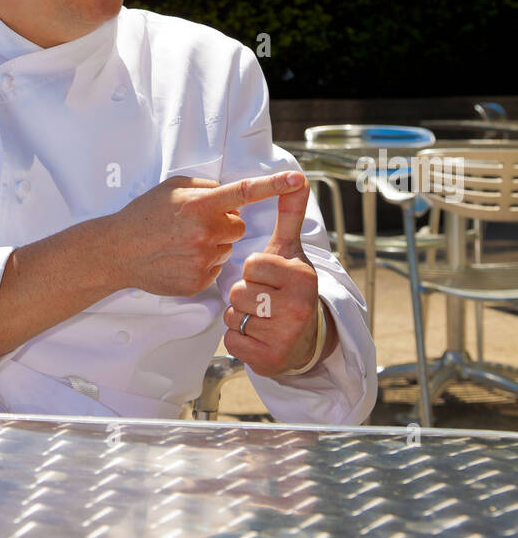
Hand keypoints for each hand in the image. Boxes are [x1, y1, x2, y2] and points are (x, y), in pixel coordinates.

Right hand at [107, 169, 312, 298]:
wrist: (118, 251)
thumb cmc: (144, 215)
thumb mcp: (172, 188)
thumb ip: (204, 188)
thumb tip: (226, 194)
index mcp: (201, 206)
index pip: (245, 192)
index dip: (274, 186)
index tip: (297, 180)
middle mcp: (206, 233)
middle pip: (237, 227)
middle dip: (223, 224)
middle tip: (196, 224)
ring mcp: (203, 260)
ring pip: (225, 249)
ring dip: (212, 245)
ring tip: (181, 243)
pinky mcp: (198, 282)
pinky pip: (214, 270)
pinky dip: (202, 264)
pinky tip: (179, 259)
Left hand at [222, 170, 330, 375]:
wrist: (304, 339)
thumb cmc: (290, 288)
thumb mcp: (291, 250)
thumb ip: (289, 213)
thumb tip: (297, 177)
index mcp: (301, 277)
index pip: (252, 264)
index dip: (253, 270)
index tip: (267, 276)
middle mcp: (297, 307)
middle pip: (240, 291)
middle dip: (244, 293)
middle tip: (263, 298)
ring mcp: (284, 337)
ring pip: (233, 315)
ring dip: (239, 315)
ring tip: (259, 315)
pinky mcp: (268, 360)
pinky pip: (231, 340)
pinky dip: (237, 337)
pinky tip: (256, 334)